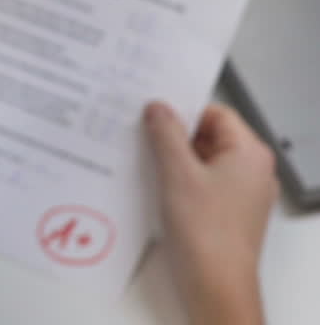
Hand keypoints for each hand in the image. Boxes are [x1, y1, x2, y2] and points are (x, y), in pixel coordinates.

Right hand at [144, 102, 278, 324]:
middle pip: (208, 136)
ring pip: (202, 161)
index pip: (214, 113)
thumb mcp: (177, 173)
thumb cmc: (205, 231)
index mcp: (249, 153)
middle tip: (142, 136)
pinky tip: (156, 187)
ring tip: (146, 163)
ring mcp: (240, 193)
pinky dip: (179, 181)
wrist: (216, 284)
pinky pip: (201, 183)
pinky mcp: (227, 212)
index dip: (183, 111)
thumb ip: (166, 134)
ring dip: (174, 160)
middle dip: (174, 136)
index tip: (153, 113)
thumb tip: (158, 107)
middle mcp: (251, 170)